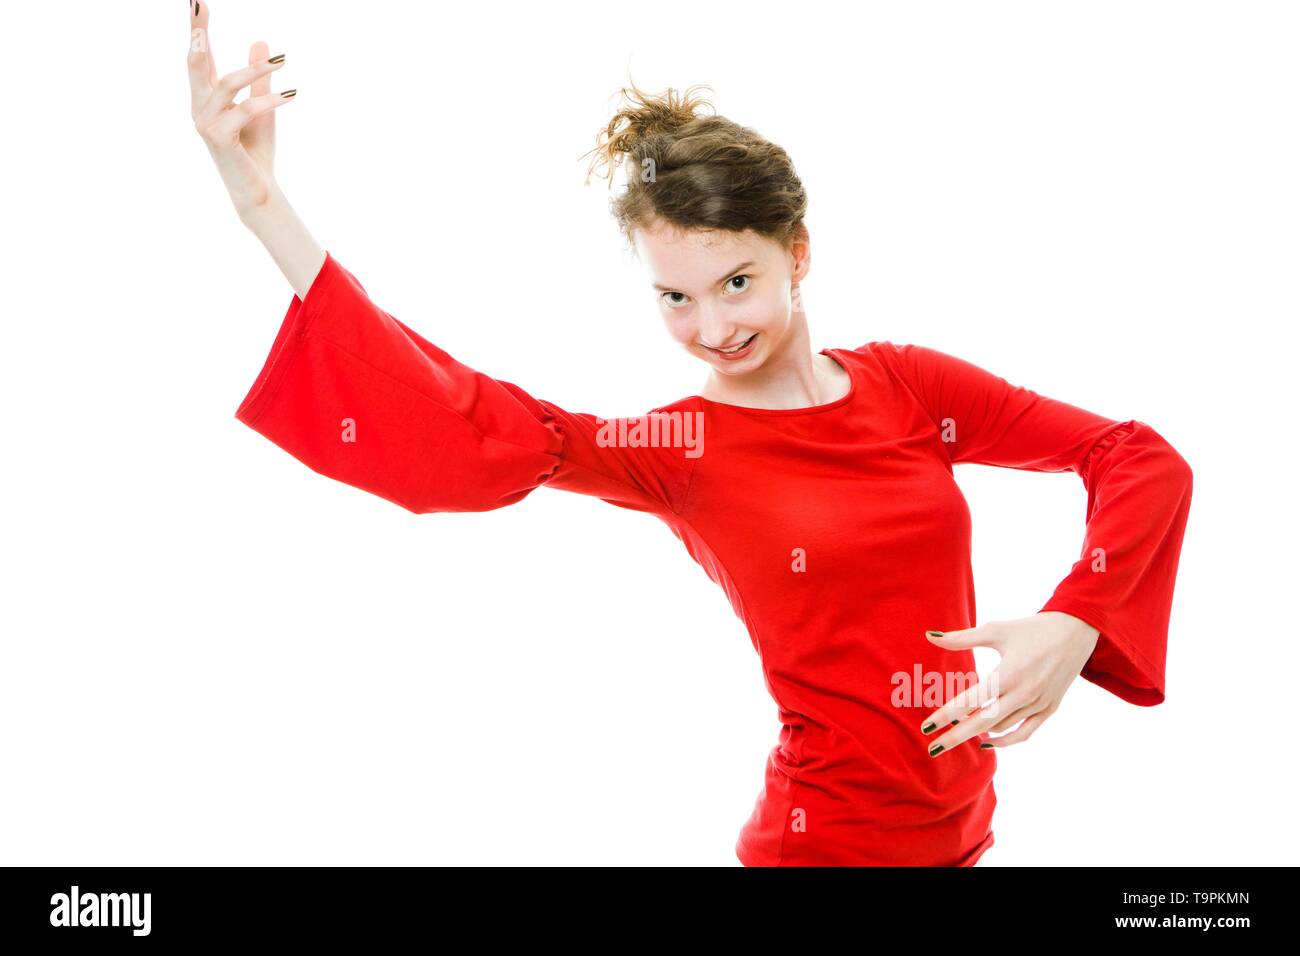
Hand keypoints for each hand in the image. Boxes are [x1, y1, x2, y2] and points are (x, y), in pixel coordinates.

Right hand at [187, 1, 294, 222]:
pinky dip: (269, 101)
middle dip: (199, 33)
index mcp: (206, 98)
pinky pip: (245, 111)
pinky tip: (291, 96)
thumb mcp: (260, 106)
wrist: (258, 190)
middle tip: (201, 4)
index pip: (200, 58)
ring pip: (226, 84)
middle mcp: (199, 107)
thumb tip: (261, 43)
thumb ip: (258, 78)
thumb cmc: (255, 151)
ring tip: (283, 60)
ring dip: (255, 70)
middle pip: (196, 62)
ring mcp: (205, 123)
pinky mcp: (219, 139)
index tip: (196, 2)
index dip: (197, 29)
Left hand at [918, 611, 1100, 754]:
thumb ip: (961, 638)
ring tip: (955, 735)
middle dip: (955, 736)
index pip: (970, 700)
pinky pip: (1024, 733)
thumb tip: (929, 635)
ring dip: (978, 734)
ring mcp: (1039, 704)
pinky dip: (1005, 741)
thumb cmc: (1030, 629)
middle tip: (933, 748)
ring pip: (1001, 728)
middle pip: (983, 723)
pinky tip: (986, 741)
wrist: (1075, 632)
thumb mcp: (996, 630)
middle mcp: (1024, 693)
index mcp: (1009, 673)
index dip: (945, 715)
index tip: (925, 727)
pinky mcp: (1050, 709)